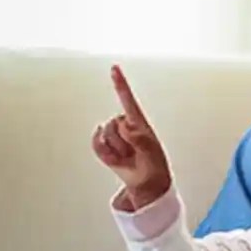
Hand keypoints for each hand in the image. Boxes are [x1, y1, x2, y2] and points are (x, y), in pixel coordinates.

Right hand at [91, 65, 171, 208]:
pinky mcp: (104, 145)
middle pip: (113, 125)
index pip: (128, 98)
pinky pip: (96, 145)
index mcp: (139, 122)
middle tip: (135, 154)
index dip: (120, 83)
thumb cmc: (153, 166)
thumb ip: (141, 140)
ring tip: (128, 157)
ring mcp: (113, 135)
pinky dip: (105, 154)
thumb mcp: (152, 154)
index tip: (114, 67)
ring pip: (105, 135)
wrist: (145, 182)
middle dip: (123, 142)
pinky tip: (116, 159)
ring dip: (116, 151)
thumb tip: (126, 127)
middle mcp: (124, 124)